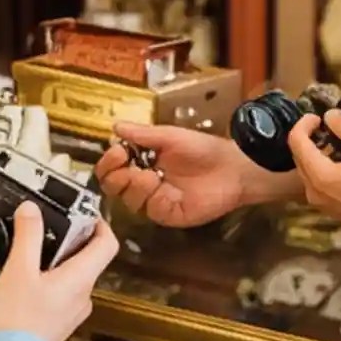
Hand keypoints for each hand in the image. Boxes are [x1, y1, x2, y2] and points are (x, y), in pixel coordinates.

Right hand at [0, 201, 119, 340]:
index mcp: (81, 278)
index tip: (86, 214)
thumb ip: (28, 235)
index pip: (108, 243)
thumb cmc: (17, 321)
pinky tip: (27, 282)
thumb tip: (32, 209)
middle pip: (90, 259)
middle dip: (72, 241)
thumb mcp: (18, 269)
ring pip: (75, 277)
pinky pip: (62, 295)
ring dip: (59, 263)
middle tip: (50, 230)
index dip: (100, 224)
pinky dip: (50, 282)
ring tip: (32, 256)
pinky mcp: (59, 322)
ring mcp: (73, 311)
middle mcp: (83, 295)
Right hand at [94, 122, 259, 227]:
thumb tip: (115, 127)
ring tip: (147, 173)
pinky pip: (149, 210)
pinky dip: (148, 196)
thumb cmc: (202, 149)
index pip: (113, 168)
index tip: (117, 151)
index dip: (108, 162)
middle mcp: (145, 183)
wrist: (231, 167)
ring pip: (129, 201)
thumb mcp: (170, 136)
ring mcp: (156, 201)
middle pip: (114, 188)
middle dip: (113, 175)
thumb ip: (142, 134)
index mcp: (142, 163)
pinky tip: (156, 184)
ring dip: (132, 185)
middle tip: (124, 163)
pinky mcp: (169, 214)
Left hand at [288, 109, 340, 241]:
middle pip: (298, 157)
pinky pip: (317, 184)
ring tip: (336, 144)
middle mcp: (314, 193)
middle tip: (326, 127)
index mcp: (319, 176)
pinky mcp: (333, 212)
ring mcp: (322, 205)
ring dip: (315, 154)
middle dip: (307, 138)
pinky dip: (322, 169)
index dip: (303, 123)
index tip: (319, 117)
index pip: (295, 142)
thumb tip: (328, 115)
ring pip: (307, 172)